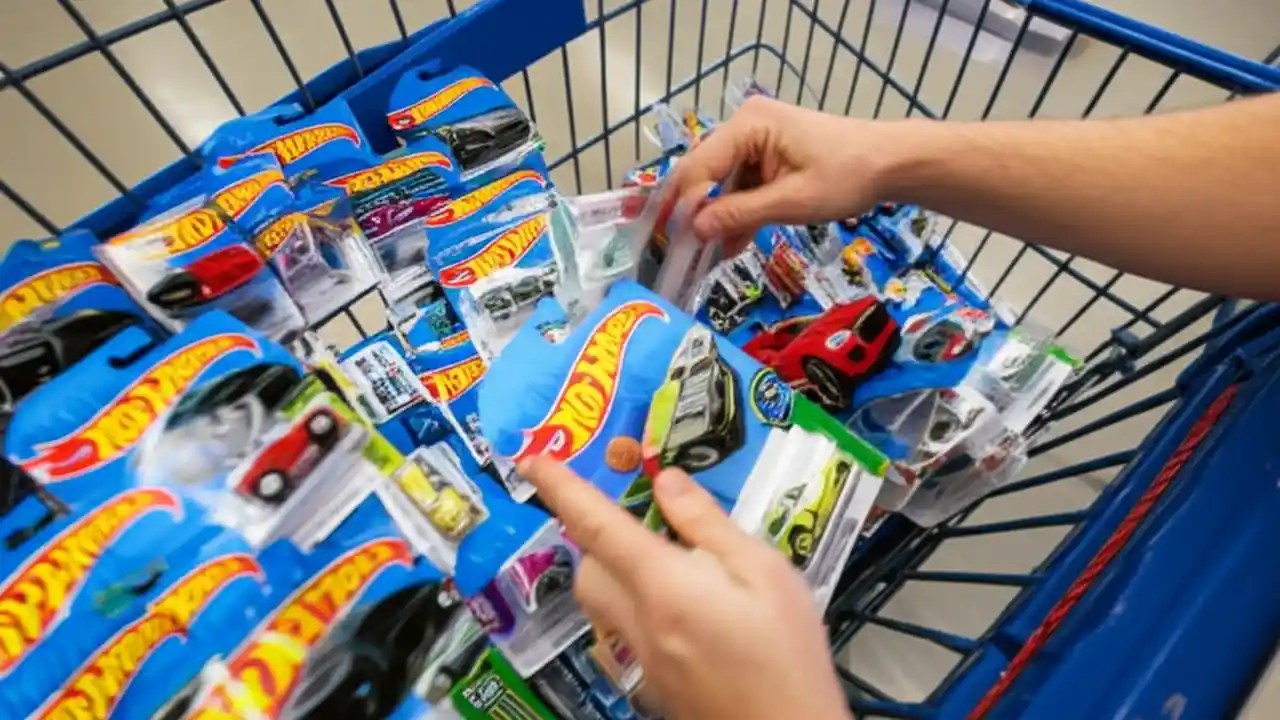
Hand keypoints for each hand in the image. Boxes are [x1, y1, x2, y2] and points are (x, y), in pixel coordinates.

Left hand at [521, 456, 850, 719]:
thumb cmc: (786, 651)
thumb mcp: (764, 571)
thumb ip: (708, 524)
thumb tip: (665, 480)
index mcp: (661, 584)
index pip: (596, 526)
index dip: (561, 489)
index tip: (531, 460)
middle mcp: (638, 621)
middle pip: (588, 570)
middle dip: (598, 538)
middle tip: (641, 521)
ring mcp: (642, 658)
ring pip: (601, 604)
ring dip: (613, 573)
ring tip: (665, 562)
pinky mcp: (654, 683)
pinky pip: (625, 633)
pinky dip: (638, 608)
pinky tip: (687, 611)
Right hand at [666, 95, 890, 253]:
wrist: (890, 163)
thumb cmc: (848, 176)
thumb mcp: (792, 201)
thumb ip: (740, 214)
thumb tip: (695, 230)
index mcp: (749, 124)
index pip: (699, 166)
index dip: (682, 204)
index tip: (669, 240)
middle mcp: (744, 125)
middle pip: (703, 172)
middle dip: (692, 212)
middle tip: (678, 252)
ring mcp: (754, 140)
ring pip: (719, 183)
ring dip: (714, 218)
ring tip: (702, 256)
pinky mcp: (766, 156)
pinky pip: (739, 186)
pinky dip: (735, 214)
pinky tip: (728, 245)